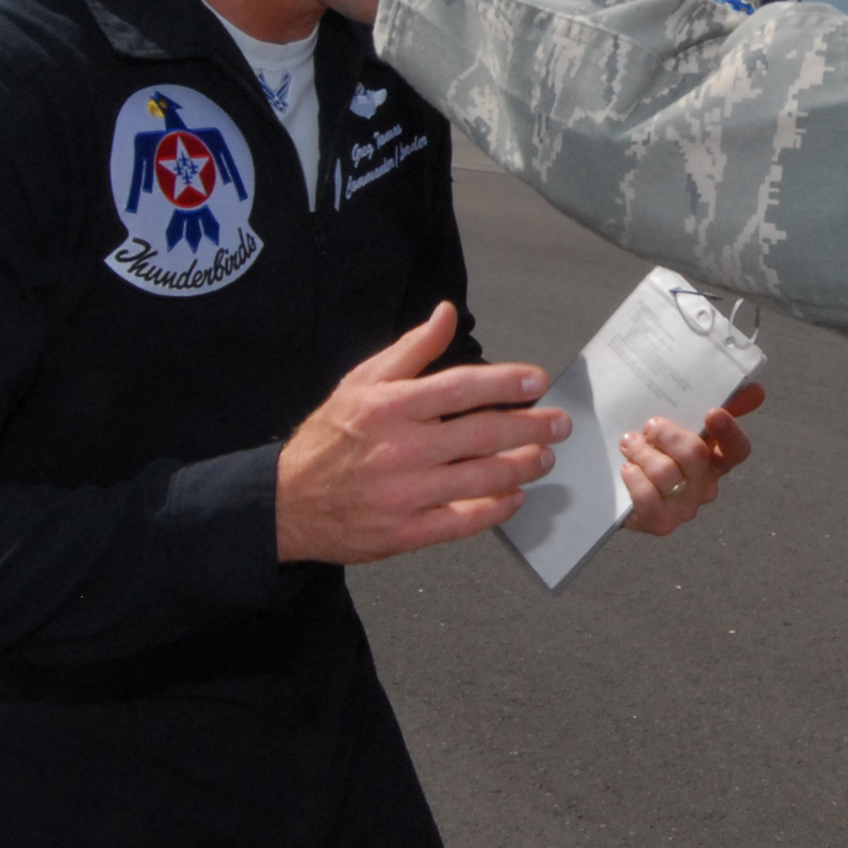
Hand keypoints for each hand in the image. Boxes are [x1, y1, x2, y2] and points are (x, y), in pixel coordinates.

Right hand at [275, 302, 568, 564]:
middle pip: (481, 434)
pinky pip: (463, 521)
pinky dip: (496, 509)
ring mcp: (403, 494)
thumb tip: (446, 314)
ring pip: (480, 479)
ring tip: (543, 457)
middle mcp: (399, 448)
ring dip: (522, 466)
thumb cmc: (329, 438)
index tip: (537, 382)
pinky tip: (514, 497)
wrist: (287, 502)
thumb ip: (411, 350)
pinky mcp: (405, 533)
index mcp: (389, 406)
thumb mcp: (361, 382)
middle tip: (559, 423)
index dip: (506, 383)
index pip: (461, 387)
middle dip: (531, 427)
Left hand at [619, 383, 763, 535]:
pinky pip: (647, 497)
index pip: (737, 449)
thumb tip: (757, 390)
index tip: (712, 412)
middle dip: (666, 435)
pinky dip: (633, 477)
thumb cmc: (655, 447)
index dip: (729, 431)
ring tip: (629, 443)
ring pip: (666, 473)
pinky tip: (627, 468)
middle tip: (648, 425)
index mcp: (717, 459)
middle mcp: (706, 486)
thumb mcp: (681, 422)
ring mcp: (685, 508)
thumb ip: (719, 405)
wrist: (618, 481)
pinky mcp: (660, 522)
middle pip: (695, 455)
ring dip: (641, 452)